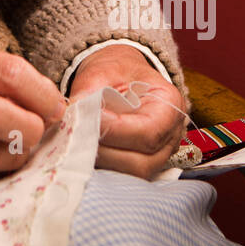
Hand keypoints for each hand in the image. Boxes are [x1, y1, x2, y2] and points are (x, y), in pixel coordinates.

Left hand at [67, 43, 187, 178]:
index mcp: (169, 105)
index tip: (86, 118)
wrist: (121, 77)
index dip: (113, 130)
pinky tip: (84, 150)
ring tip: (78, 142)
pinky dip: (102, 165)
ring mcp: (159, 155)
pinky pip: (124, 175)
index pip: (146, 132)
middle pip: (142, 162)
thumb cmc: (116, 72)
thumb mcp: (103, 70)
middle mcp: (171, 136)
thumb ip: (89, 89)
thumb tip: (73, 110)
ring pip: (132, 174)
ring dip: (101, 161)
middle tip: (77, 135)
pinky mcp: (143, 165)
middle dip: (105, 151)